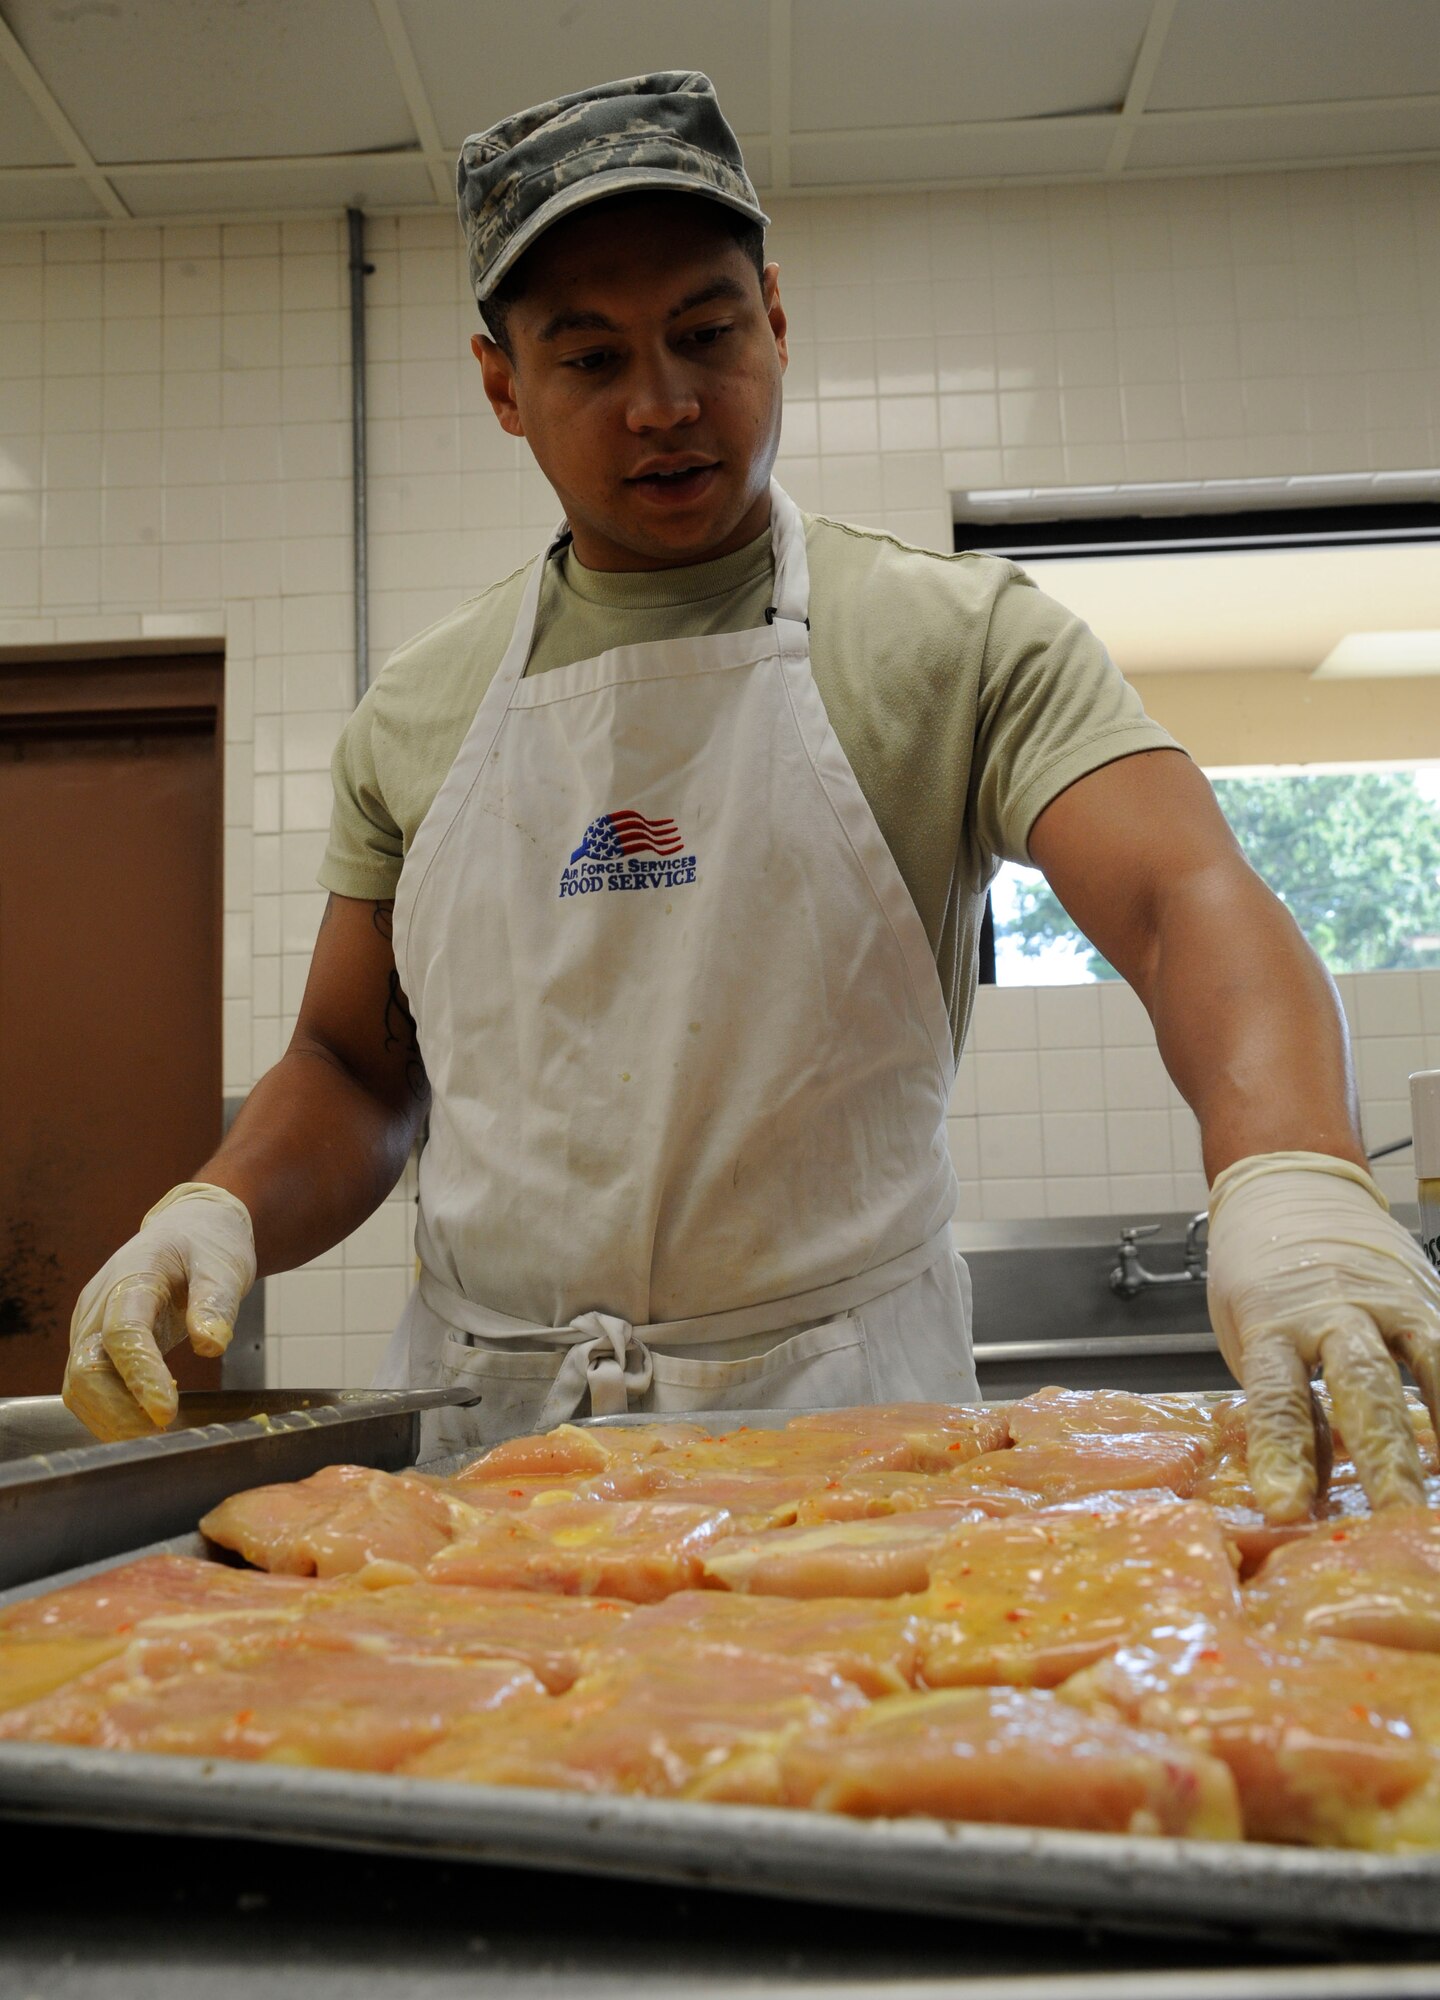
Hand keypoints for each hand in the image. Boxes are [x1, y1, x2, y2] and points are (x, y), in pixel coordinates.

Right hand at [62, 1183, 255, 1441]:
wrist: (189, 1230)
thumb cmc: (208, 1246)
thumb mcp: (225, 1266)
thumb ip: (216, 1303)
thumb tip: (211, 1345)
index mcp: (133, 1276)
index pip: (123, 1333)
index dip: (140, 1376)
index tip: (166, 1411)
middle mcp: (99, 1304)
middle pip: (85, 1368)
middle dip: (117, 1409)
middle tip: (163, 1431)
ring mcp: (91, 1325)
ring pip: (80, 1384)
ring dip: (112, 1417)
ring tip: (157, 1431)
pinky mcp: (94, 1343)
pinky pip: (89, 1385)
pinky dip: (112, 1409)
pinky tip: (147, 1415)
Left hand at [1207, 1152, 1439, 1521]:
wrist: (1289, 1184)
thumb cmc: (1259, 1274)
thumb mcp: (1249, 1337)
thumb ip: (1286, 1409)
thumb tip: (1313, 1491)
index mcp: (1271, 1323)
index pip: (1276, 1398)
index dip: (1283, 1454)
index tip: (1286, 1508)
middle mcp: (1333, 1309)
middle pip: (1362, 1384)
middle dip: (1384, 1452)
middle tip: (1398, 1510)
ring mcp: (1390, 1299)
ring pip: (1431, 1362)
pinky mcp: (1429, 1295)